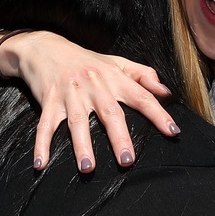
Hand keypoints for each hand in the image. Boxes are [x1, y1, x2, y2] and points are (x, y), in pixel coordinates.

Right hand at [5, 32, 177, 172]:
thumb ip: (143, 75)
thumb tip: (166, 92)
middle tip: (127, 160)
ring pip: (78, 122)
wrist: (44, 47)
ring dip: (82, 146)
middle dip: (119, 137)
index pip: (141, 97)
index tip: (173, 132)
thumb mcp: (116, 62)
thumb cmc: (85, 60)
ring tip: (88, 168)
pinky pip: (45, 125)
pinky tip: (41, 164)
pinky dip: (42, 144)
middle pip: (110, 113)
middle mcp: (94, 86)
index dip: (158, 114)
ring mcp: (70, 94)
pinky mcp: (48, 101)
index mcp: (113, 78)